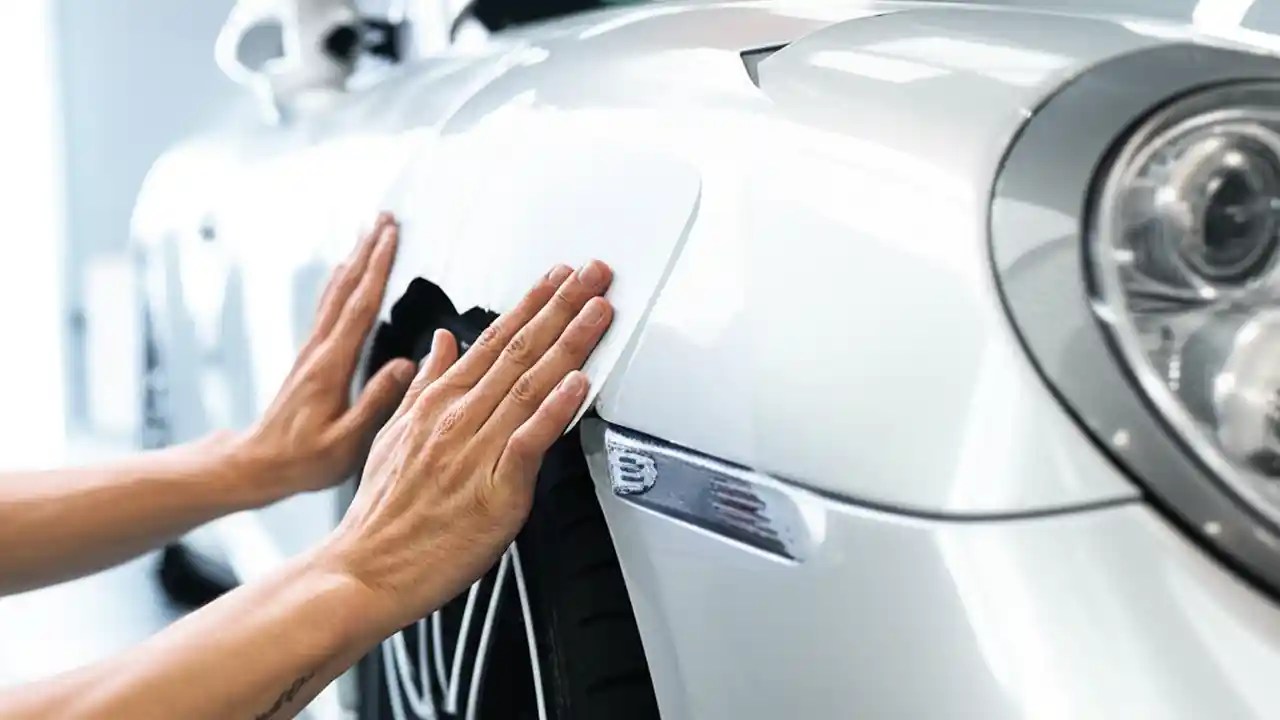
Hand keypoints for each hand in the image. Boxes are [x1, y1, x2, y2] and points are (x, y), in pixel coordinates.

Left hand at [234, 214, 416, 504]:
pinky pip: (328, 308)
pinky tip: (346, 274)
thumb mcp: (346, 442)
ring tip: (369, 233)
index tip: (392, 236)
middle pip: (347, 289)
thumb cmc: (303, 461)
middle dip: (368, 251)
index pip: (360, 307)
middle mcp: (318, 350)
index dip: (378, 269)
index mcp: (331, 367)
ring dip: (354, 260)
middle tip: (385, 218)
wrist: (257, 465)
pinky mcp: (309, 358)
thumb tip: (407, 364)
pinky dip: (340, 283)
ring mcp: (311, 351)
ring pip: (335, 294)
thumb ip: (377, 403)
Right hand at [322, 259, 613, 631]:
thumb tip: (442, 342)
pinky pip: (528, 443)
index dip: (532, 305)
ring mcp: (474, 452)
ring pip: (530, 385)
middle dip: (561, 307)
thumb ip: (425, 386)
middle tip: (594, 273)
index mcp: (436, 405)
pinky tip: (578, 384)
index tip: (559, 278)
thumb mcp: (393, 436)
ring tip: (598, 311)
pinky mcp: (493, 492)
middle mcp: (456, 419)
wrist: (361, 572)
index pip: (493, 340)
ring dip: (569, 343)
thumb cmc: (381, 515)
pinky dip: (554, 411)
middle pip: (519, 351)